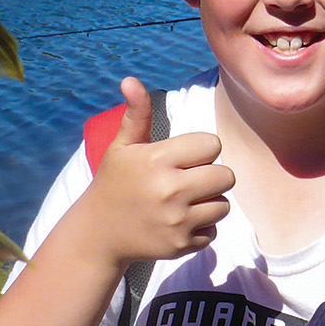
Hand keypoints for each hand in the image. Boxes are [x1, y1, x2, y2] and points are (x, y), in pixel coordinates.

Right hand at [84, 77, 233, 266]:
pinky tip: (179, 223)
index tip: (183, 159)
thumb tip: (130, 80)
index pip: (212, 145)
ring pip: (224, 205)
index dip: (201, 150)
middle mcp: (169, 190)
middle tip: (190, 181)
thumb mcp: (121, 147)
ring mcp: (177, 220)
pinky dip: (202, 228)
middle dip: (212, 176)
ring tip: (186, 202)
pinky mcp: (181, 245)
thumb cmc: (114, 183)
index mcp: (157, 159)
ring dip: (210, 203)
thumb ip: (135, 115)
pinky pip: (213, 231)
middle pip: (225, 175)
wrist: (99, 234)